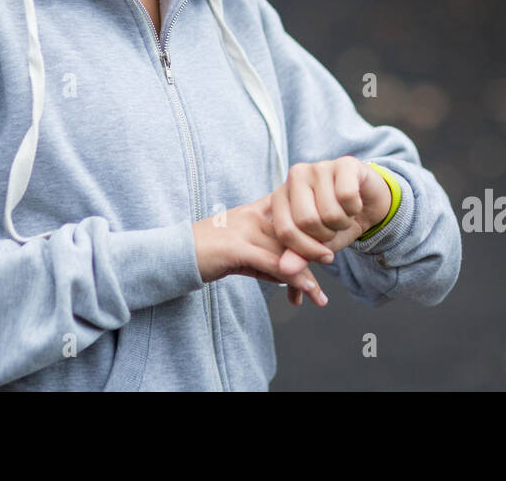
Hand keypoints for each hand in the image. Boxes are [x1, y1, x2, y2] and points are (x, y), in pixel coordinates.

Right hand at [192, 196, 330, 306]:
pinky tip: (307, 290)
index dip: (313, 228)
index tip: (327, 243)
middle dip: (314, 253)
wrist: (175, 254)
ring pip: (288, 250)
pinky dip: (293, 277)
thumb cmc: (210, 253)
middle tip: (330, 267)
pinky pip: (274, 263)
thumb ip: (269, 258)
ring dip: (308, 274)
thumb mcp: (244, 250)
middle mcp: (253, 214)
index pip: (295, 212)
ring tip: (320, 296)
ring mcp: (245, 229)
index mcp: (256, 209)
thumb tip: (294, 278)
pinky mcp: (237, 247)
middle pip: (294, 233)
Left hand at [269, 156, 392, 279]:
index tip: (324, 256)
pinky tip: (354, 203)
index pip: (285, 230)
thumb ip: (299, 255)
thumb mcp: (317, 243)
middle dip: (326, 235)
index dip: (306, 250)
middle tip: (333, 229)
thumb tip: (286, 269)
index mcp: (281, 195)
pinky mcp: (344, 163)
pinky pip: (348, 197)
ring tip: (343, 215)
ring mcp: (319, 166)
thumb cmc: (336, 223)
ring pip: (329, 211)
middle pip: (306, 221)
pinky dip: (355, 209)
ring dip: (342, 223)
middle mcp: (296, 175)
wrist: (367, 204)